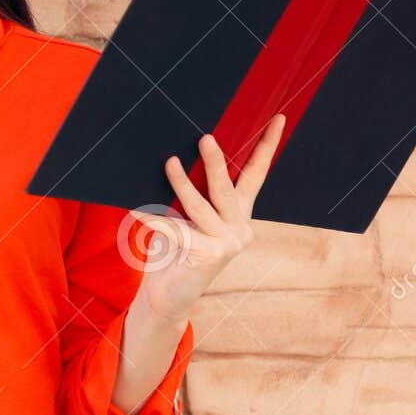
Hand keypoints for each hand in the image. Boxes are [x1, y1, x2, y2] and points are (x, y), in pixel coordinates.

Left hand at [130, 114, 285, 320]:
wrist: (166, 296)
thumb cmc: (175, 250)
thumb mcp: (187, 216)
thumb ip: (193, 192)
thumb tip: (177, 153)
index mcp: (239, 213)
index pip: (256, 174)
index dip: (266, 146)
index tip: (278, 118)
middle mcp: (240, 227)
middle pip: (228, 187)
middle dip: (217, 161)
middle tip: (206, 137)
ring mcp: (228, 244)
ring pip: (200, 205)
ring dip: (181, 183)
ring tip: (169, 162)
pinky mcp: (209, 256)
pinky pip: (177, 230)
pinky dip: (154, 220)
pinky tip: (137, 211)